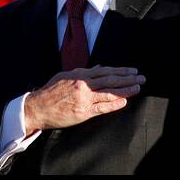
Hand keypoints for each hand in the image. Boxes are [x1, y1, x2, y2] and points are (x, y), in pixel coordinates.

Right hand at [22, 66, 142, 132]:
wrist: (38, 107)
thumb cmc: (51, 91)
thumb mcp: (66, 76)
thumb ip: (84, 72)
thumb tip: (99, 67)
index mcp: (80, 74)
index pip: (105, 71)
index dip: (120, 71)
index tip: (132, 70)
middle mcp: (83, 85)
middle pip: (110, 80)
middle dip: (127, 78)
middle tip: (141, 77)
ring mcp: (84, 99)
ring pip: (108, 92)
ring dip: (125, 90)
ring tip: (137, 87)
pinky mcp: (83, 112)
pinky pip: (101, 108)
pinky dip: (113, 104)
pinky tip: (124, 102)